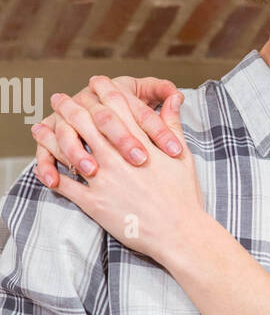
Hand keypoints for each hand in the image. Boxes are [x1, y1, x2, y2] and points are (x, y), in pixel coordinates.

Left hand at [33, 85, 206, 265]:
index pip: (116, 106)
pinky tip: (44, 169)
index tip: (94, 83)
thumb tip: (174, 98)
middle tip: (59, 99)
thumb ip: (172, 124)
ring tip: (40, 128)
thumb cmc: (184, 196)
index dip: (102, 90)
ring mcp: (103, 179)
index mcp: (139, 142)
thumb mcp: (183, 155)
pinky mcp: (95, 203)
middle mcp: (116, 156)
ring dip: (51, 137)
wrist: (179, 232)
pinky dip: (52, 175)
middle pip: (85, 122)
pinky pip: (67, 185)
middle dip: (69, 107)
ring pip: (68, 150)